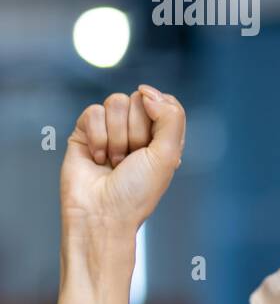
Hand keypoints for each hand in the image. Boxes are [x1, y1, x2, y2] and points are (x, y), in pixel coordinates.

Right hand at [61, 84, 186, 234]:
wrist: (102, 213)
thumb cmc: (137, 191)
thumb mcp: (167, 155)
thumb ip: (170, 117)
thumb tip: (147, 90)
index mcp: (162, 135)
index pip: (165, 101)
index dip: (159, 115)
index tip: (153, 140)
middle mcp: (137, 129)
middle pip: (139, 99)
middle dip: (136, 132)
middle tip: (132, 159)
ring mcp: (110, 128)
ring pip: (116, 102)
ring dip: (117, 137)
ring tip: (115, 161)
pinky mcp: (84, 131)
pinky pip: (92, 112)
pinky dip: (97, 137)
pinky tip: (97, 158)